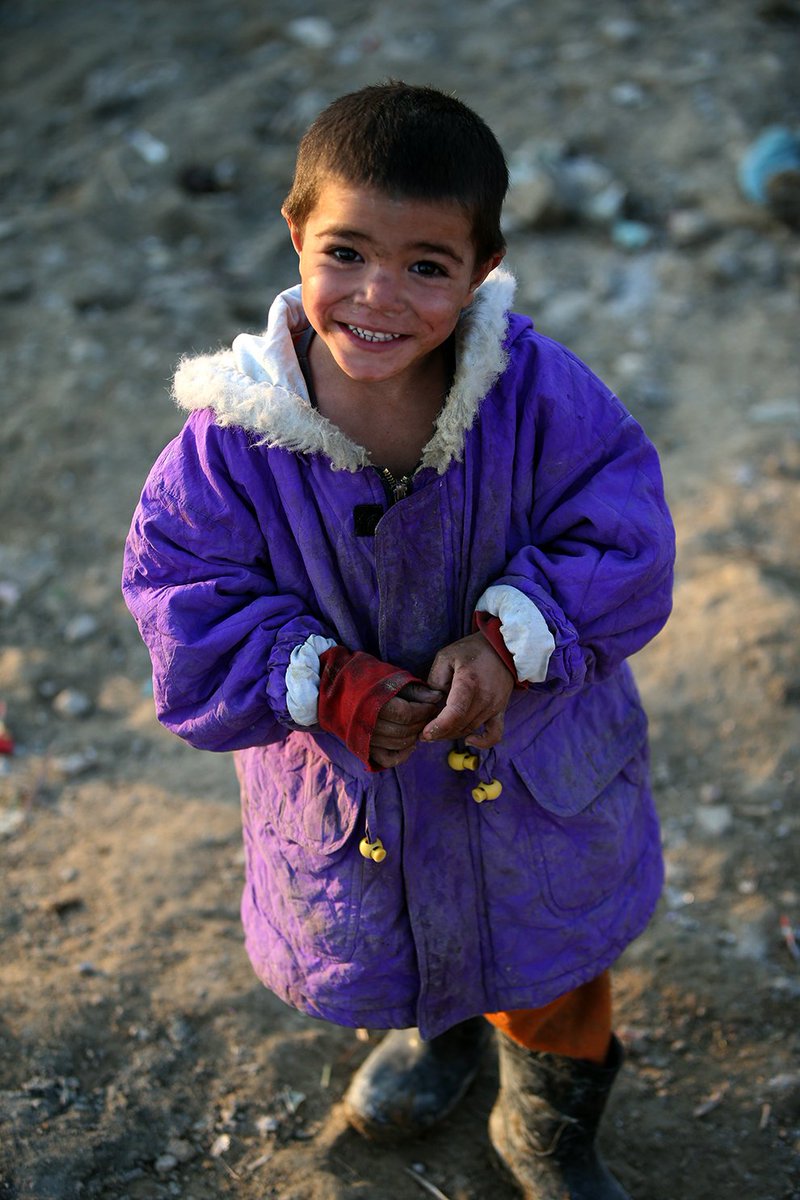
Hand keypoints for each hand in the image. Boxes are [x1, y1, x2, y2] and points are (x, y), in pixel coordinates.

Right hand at [369, 682, 444, 768]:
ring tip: (420, 726)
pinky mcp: (364, 748)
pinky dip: (401, 756)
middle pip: (404, 731)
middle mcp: (368, 724)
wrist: (337, 687)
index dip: (423, 711)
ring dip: (414, 737)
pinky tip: (410, 745)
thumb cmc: (367, 679)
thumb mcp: (391, 679)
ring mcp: (365, 738)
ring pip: (398, 744)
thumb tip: (437, 698)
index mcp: (374, 704)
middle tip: (429, 716)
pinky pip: (386, 759)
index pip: (407, 714)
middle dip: (421, 723)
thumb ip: (415, 690)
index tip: (431, 706)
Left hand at [421, 633, 514, 748]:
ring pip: (470, 729)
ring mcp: (494, 706)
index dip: (439, 727)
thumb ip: (435, 679)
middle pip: (459, 725)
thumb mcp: (446, 656)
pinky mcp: (500, 711)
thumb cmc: (471, 651)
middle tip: (424, 732)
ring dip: (452, 734)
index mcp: (469, 682)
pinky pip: (495, 734)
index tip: (425, 733)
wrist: (502, 648)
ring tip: (438, 731)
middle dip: (439, 733)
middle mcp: (484, 698)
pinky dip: (482, 742)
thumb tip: (432, 701)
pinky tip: (468, 740)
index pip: (455, 713)